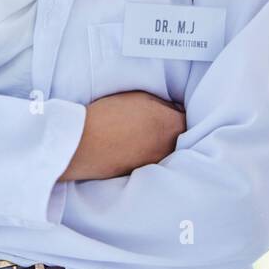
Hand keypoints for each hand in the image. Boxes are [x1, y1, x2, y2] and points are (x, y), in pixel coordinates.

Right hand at [58, 90, 185, 181]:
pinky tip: (128, 144)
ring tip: (137, 133)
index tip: (165, 109)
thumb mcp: (140, 97)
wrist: (83, 143)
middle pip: (177, 135)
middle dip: (168, 128)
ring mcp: (156, 162)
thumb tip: (170, 109)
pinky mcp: (141, 172)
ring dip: (156, 141)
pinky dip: (143, 152)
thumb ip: (162, 104)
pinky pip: (149, 159)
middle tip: (150, 120)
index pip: (185, 117)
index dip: (174, 112)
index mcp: (172, 125)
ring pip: (163, 149)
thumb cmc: (109, 114)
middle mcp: (169, 147)